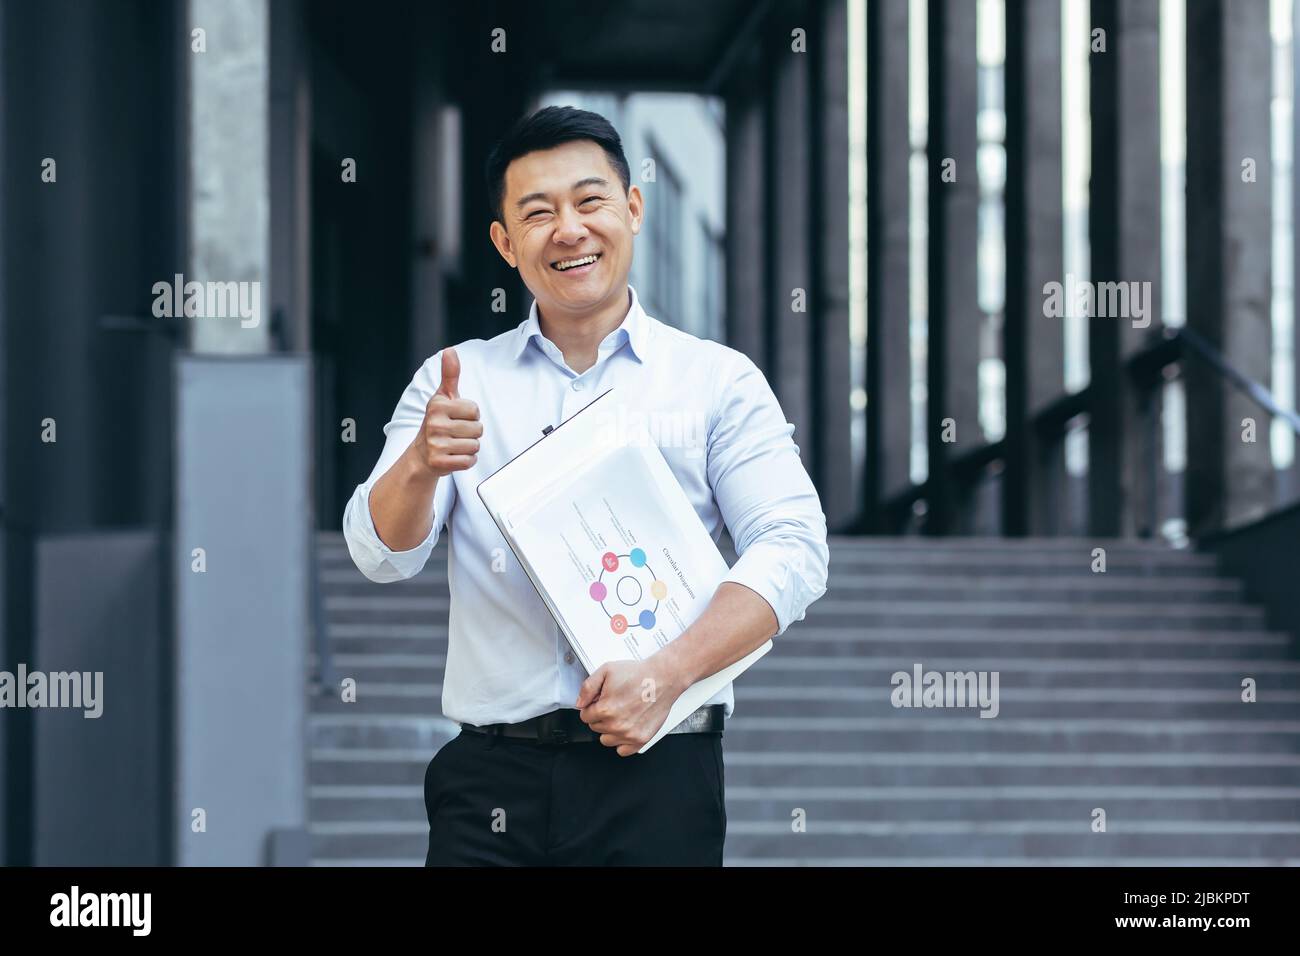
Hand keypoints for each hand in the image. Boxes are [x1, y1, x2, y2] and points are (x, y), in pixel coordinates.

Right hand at [408, 347, 481, 477]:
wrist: (421, 456)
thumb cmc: (437, 423)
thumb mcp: (442, 398)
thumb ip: (450, 375)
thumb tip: (450, 351)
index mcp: (438, 406)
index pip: (475, 410)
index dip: (470, 415)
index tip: (456, 418)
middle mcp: (435, 424)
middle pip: (478, 428)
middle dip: (471, 432)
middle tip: (455, 434)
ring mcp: (436, 444)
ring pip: (475, 445)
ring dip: (469, 447)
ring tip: (454, 445)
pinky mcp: (440, 463)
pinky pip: (470, 461)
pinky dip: (466, 461)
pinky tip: (454, 456)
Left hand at [575, 659, 684, 755]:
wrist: (663, 678)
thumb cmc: (638, 674)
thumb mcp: (607, 670)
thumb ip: (588, 687)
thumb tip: (580, 703)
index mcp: (605, 709)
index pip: (585, 716)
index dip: (591, 706)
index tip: (600, 701)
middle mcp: (616, 725)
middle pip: (595, 727)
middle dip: (601, 716)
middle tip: (614, 703)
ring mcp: (629, 735)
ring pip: (606, 740)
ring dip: (610, 729)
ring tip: (621, 714)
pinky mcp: (641, 739)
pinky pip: (623, 750)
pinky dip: (622, 742)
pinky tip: (627, 727)